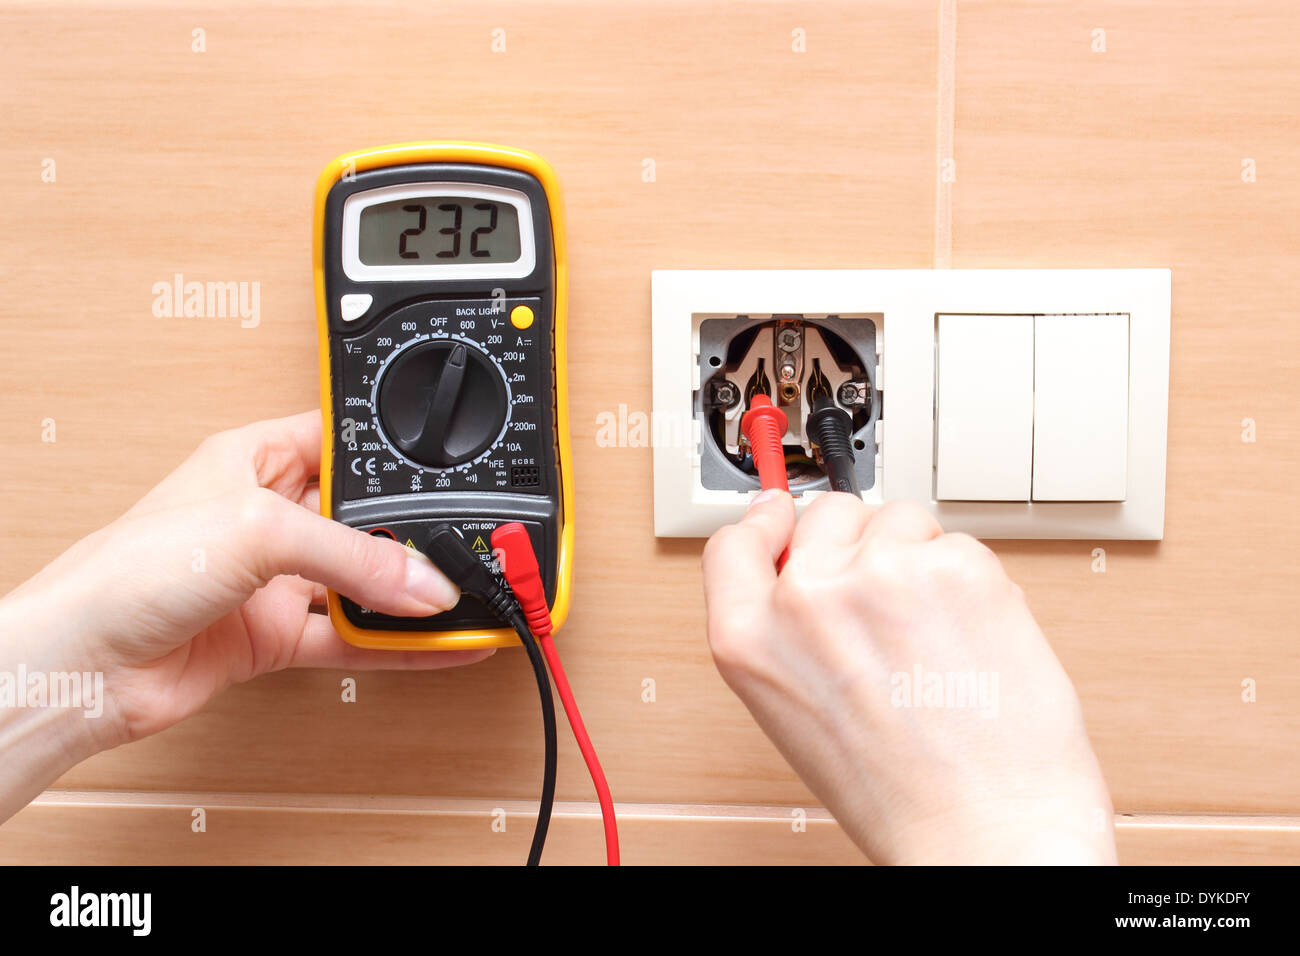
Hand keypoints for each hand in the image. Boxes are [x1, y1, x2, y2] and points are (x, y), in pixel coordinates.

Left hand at [0, 411, 487, 818]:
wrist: (82, 665)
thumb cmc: (128, 571)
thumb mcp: (256, 531)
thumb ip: (352, 556)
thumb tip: (423, 582)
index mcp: (255, 458)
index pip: (342, 439)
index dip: (391, 451)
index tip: (447, 467)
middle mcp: (267, 516)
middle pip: (363, 519)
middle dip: (412, 534)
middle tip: (465, 545)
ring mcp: (273, 580)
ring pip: (362, 583)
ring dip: (409, 596)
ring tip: (465, 600)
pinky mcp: (276, 635)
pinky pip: (353, 636)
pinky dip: (398, 644)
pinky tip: (440, 643)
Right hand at [702, 491, 1115, 864]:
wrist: (985, 829)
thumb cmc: (899, 795)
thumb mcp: (795, 714)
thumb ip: (785, 632)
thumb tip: (807, 563)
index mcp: (747, 638)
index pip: (735, 541)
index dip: (766, 524)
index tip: (780, 514)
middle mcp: (804, 597)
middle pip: (827, 515)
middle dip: (859, 546)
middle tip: (891, 608)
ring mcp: (879, 573)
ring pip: (899, 520)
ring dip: (919, 559)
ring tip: (936, 636)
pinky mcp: (954, 566)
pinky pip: (958, 543)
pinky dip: (971, 581)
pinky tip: (972, 637)